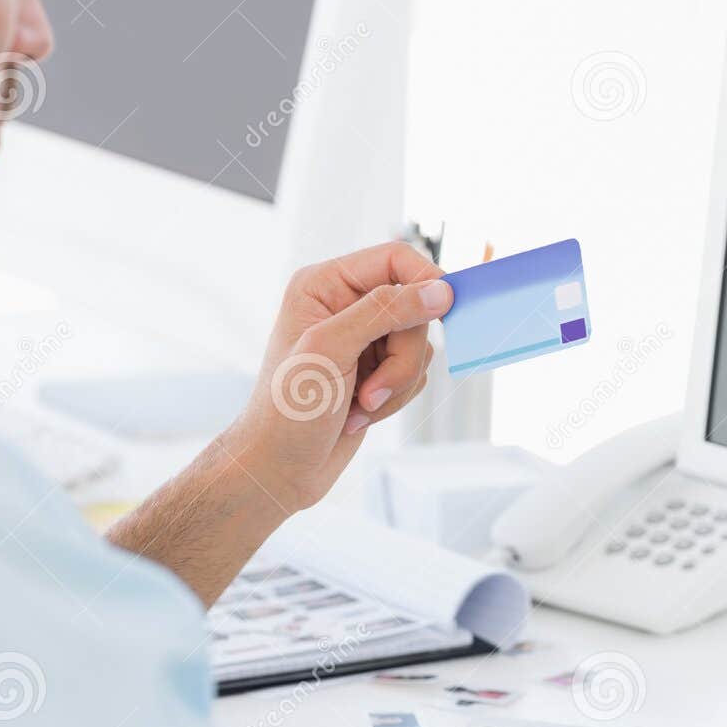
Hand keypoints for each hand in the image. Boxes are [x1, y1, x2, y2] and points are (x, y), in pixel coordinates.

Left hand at [225, 241, 454, 510]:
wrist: (281, 467)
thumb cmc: (289, 409)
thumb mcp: (331, 350)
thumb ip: (385, 312)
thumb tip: (440, 291)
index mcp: (325, 285)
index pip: (395, 259)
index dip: (425, 280)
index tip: (445, 309)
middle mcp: (346, 306)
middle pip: (414, 309)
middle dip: (401, 356)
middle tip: (372, 388)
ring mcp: (364, 341)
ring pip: (419, 346)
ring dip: (396, 383)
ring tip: (359, 407)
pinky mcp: (377, 371)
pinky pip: (415, 374)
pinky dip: (395, 399)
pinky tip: (360, 415)